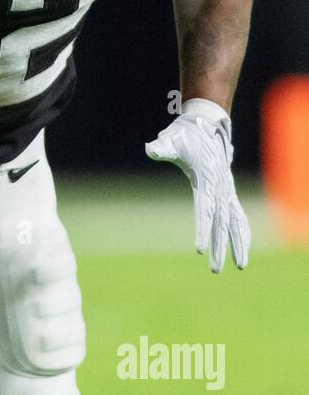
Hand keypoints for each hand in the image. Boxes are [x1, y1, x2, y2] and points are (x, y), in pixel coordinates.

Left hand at [145, 98, 249, 272]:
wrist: (205, 125)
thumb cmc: (185, 135)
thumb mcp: (171, 140)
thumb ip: (162, 147)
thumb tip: (151, 148)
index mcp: (206, 179)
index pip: (205, 210)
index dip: (203, 230)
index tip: (200, 249)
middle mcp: (220, 187)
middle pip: (221, 222)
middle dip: (220, 246)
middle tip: (214, 269)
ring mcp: (226, 190)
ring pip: (235, 222)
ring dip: (238, 244)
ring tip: (240, 267)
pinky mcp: (228, 192)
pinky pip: (238, 216)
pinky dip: (243, 233)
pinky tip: (243, 251)